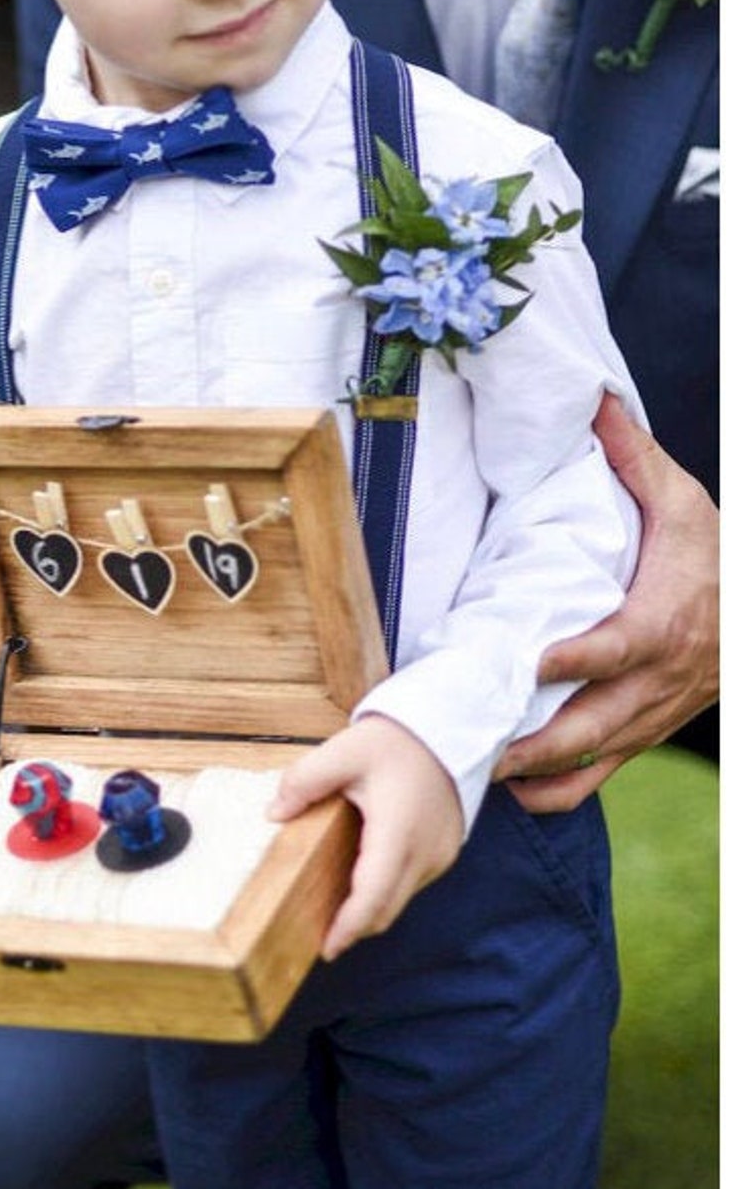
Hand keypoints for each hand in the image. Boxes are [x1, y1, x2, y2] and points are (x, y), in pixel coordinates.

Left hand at [268, 715, 462, 959]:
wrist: (447, 729)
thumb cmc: (395, 742)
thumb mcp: (342, 751)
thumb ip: (302, 782)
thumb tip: (273, 814)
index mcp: (398, 831)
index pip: (373, 895)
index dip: (349, 927)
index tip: (327, 948)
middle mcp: (425, 852)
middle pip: (386, 909)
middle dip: (355, 928)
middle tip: (322, 939)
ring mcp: (440, 855)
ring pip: (400, 899)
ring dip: (371, 909)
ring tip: (338, 910)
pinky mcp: (445, 852)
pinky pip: (412, 884)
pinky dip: (387, 891)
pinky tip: (362, 881)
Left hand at [495, 394, 717, 811]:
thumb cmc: (713, 554)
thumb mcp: (682, 500)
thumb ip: (634, 456)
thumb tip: (595, 398)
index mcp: (664, 621)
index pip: (618, 648)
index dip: (578, 659)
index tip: (534, 662)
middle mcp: (659, 680)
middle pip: (598, 722)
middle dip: (539, 741)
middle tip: (483, 746)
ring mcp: (653, 716)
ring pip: (596, 759)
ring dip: (540, 772)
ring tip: (482, 776)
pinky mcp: (646, 734)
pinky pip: (602, 776)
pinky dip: (559, 790)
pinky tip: (513, 788)